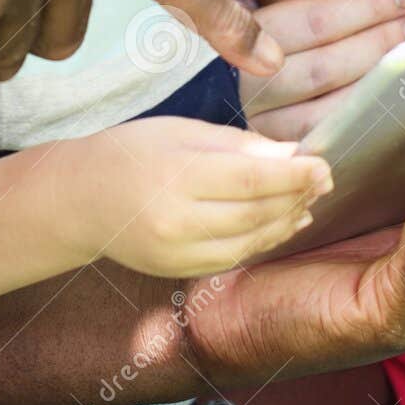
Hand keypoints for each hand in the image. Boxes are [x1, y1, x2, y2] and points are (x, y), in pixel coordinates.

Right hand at [53, 118, 334, 277]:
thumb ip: (238, 145)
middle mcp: (177, 221)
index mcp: (177, 176)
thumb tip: (291, 154)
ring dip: (286, 221)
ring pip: (250, 241)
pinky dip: (264, 240)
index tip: (324, 165)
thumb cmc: (132, 152)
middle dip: (296, 196)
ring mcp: (177, 253)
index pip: (250, 180)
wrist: (80, 200)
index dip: (294, 175)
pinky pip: (234, 257)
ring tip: (309, 200)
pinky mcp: (179, 271)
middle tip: (323, 179)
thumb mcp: (183, 132)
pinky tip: (282, 223)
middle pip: (255, 213)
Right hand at [217, 0, 404, 139]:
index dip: (368, 7)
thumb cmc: (275, 17)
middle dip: (383, 44)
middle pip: (326, 68)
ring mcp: (270, 126)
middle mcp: (251, 85)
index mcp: (245, 36)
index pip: (314, 22)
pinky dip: (375, 122)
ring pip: (334, 110)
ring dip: (384, 85)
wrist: (249, 70)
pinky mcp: (290, 154)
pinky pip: (339, 143)